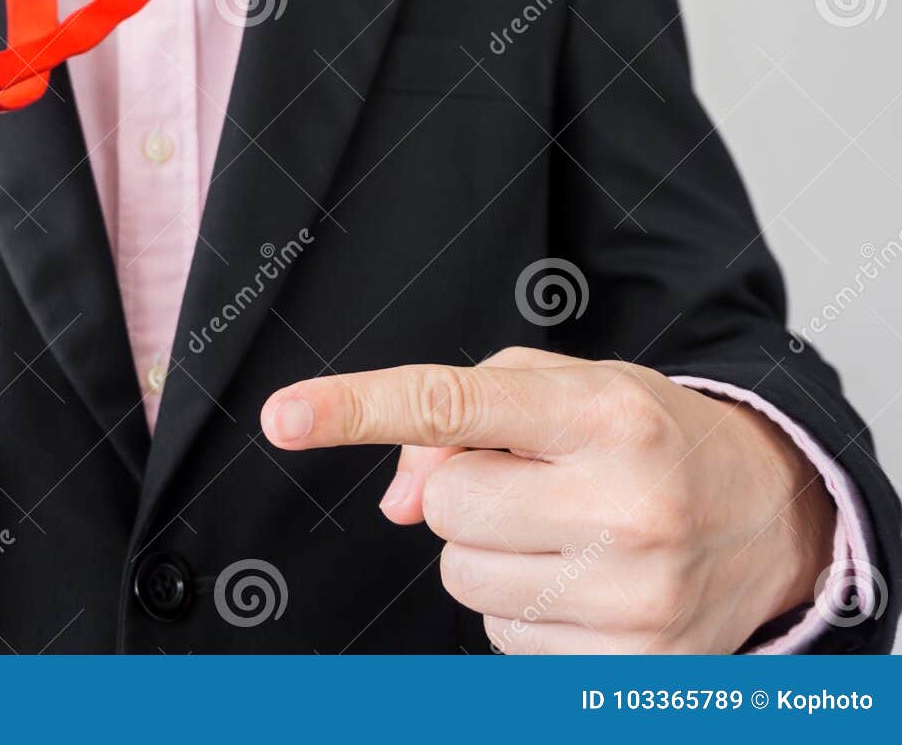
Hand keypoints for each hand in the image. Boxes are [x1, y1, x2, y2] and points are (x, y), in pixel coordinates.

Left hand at [261, 347, 835, 652]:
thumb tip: (397, 502)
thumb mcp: (562, 387)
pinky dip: (522, 612)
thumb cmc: (641, 435)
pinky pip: (502, 641)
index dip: (356, 408)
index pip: (451, 405)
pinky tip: (582, 585)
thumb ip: (457, 415)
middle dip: (465, 494)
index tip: (283, 417)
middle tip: (532, 484)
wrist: (769, 511)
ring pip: (462, 579)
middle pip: (445, 509)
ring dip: (490, 555)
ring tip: (562, 533)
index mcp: (604, 413)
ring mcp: (637, 594)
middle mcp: (627, 502)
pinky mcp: (635, 665)